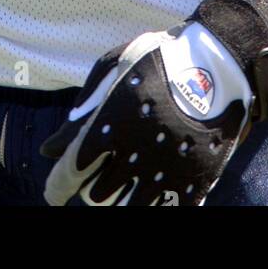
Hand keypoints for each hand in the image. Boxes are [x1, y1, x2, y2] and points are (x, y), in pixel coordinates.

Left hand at [41, 21, 252, 206]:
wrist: (218, 62)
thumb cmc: (158, 59)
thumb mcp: (112, 68)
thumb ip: (82, 110)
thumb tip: (49, 150)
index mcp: (110, 123)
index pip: (72, 170)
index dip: (57, 187)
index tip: (53, 194)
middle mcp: (134, 153)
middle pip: (98, 192)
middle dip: (91, 188)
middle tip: (96, 177)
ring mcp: (164, 171)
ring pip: (128, 206)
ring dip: (118, 200)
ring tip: (119, 187)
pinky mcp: (192, 181)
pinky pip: (164, 210)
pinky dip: (151, 206)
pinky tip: (147, 195)